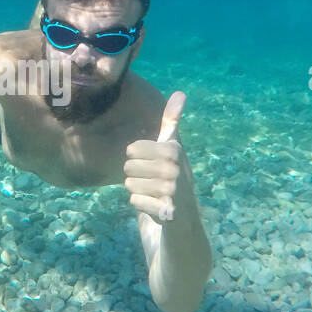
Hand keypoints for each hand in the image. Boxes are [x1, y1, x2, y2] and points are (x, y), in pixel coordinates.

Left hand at [124, 91, 186, 224]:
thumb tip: (180, 93)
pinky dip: (140, 206)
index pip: (131, 149)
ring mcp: (172, 190)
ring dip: (138, 191)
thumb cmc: (173, 178)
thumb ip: (172, 122)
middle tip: (153, 182)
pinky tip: (154, 207)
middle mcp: (175, 168)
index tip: (152, 166)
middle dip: (136, 177)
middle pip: (128, 167)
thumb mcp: (172, 148)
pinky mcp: (167, 210)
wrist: (183, 218)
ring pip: (129, 185)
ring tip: (154, 194)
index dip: (137, 159)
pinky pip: (134, 202)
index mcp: (174, 150)